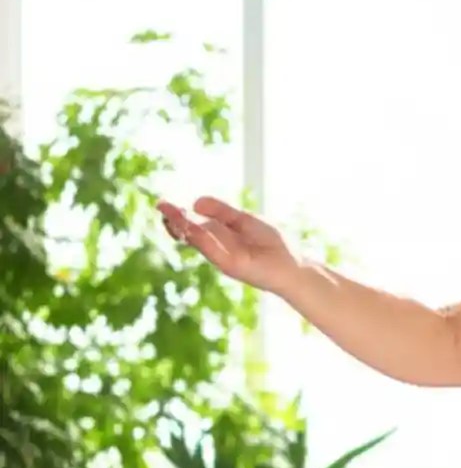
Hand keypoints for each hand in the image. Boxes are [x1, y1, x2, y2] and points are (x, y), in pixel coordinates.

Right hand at [157, 196, 302, 294]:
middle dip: (176, 220)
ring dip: (183, 226)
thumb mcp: (246, 221)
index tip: (164, 205)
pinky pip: (212, 249)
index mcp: (221, 236)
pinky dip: (201, 238)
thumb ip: (223, 212)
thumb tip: (196, 202)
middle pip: (191, 232)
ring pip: (198, 240)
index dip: (180, 215)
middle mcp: (218, 247)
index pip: (194, 224)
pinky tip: (191, 226)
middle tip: (160, 206)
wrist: (293, 265)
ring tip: (170, 213)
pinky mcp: (230, 265)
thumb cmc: (273, 243)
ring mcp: (222, 257)